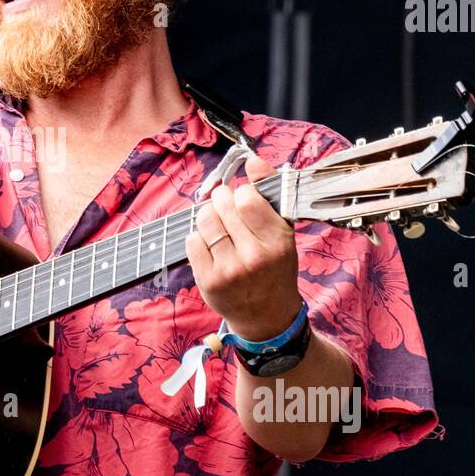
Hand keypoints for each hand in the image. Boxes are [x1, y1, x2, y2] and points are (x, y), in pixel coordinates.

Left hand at [186, 154, 302, 341]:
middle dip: (222, 201)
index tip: (244, 201)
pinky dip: (198, 237)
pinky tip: (212, 246)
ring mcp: (229, 270)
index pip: (246, 198)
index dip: (241, 194)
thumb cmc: (275, 268)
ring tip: (219, 227)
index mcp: (279, 241)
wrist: (266, 316)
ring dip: (209, 217)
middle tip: (228, 211)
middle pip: (221, 205)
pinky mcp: (208, 280)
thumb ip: (268, 192)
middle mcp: (254, 257)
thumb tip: (252, 159)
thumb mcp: (283, 232)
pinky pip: (191, 240)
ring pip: (204, 220)